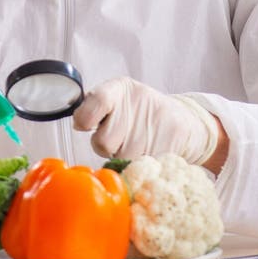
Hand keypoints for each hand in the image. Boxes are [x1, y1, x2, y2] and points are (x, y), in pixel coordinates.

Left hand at [72, 77, 220, 165]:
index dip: (85, 119)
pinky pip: (137, 169)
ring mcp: (152, 129)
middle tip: (118, 137)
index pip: (96, 102)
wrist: (179, 121)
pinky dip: (140, 166)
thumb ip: (94, 107)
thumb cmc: (136, 110)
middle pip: (103, 142)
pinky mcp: (165, 149)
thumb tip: (78, 123)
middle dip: (106, 144)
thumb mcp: (116, 97)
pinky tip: (148, 150)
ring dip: (124, 155)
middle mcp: (135, 105)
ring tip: (136, 141)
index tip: (85, 126)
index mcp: (119, 89)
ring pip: (119, 159)